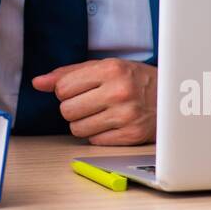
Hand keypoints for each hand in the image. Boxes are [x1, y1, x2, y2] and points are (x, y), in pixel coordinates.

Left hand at [31, 58, 156, 143]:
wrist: (171, 98)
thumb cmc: (135, 80)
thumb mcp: (105, 67)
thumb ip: (69, 73)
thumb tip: (38, 83)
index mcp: (111, 69)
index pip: (63, 88)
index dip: (66, 91)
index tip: (78, 90)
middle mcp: (119, 92)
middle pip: (67, 110)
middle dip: (73, 108)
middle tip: (90, 102)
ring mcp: (126, 116)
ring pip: (77, 129)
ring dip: (83, 123)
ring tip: (101, 113)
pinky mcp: (130, 136)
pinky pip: (94, 141)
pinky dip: (98, 135)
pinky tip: (111, 124)